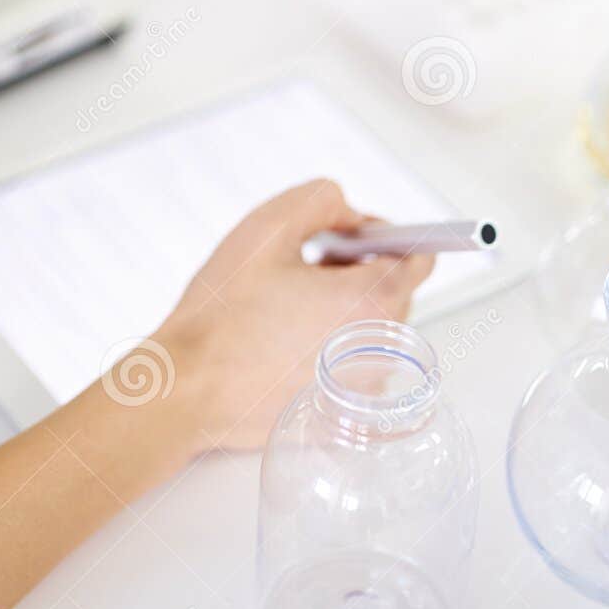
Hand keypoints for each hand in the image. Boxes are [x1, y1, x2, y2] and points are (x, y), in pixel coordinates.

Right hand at [152, 180, 432, 451]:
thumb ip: (321, 201)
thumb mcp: (267, 228)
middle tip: (304, 263)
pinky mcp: (342, 407)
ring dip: (343, 303)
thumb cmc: (223, 313)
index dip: (385, 234)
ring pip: (373, 324)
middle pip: (395, 289)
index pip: (420, 257)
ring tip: (288, 301)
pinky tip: (284, 336)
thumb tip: (350, 215)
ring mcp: (363, 383)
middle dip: (358, 267)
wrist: (189, 387)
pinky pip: (353, 358)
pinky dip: (331, 339)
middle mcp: (380, 347)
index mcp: (371, 300)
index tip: (347, 235)